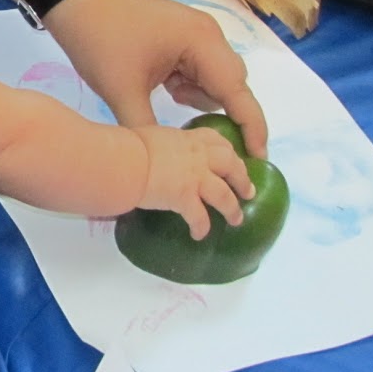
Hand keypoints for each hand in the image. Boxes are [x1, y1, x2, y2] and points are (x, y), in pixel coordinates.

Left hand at [45, 0, 268, 158]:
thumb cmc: (99, 39)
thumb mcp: (121, 92)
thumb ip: (148, 131)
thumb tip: (160, 168)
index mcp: (203, 43)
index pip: (238, 93)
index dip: (251, 128)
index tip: (256, 161)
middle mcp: (209, 36)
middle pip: (230, 86)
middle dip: (216, 112)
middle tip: (195, 135)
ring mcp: (197, 34)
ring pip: (213, 81)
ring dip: (195, 97)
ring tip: (164, 94)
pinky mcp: (183, 37)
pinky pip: (198, 71)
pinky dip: (186, 85)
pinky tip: (162, 86)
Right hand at [131, 123, 252, 239]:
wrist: (124, 160)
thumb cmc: (130, 146)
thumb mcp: (150, 136)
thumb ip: (159, 145)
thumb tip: (149, 154)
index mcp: (188, 140)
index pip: (216, 141)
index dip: (228, 151)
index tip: (232, 158)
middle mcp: (197, 157)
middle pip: (231, 165)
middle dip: (242, 178)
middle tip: (248, 192)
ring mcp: (194, 178)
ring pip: (224, 194)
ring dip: (232, 208)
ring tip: (237, 219)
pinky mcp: (185, 198)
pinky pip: (199, 217)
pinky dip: (201, 227)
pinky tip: (199, 235)